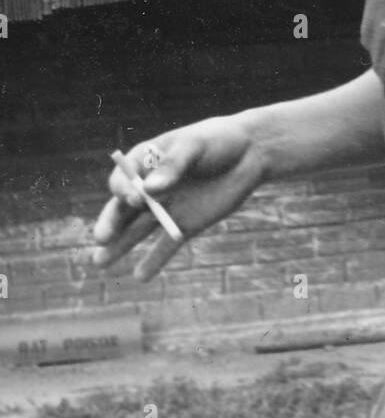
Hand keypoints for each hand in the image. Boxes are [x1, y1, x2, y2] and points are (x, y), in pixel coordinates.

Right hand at [92, 114, 264, 280]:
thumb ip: (173, 166)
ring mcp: (167, 208)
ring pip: (137, 230)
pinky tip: (141, 276)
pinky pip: (166, 245)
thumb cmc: (219, 140)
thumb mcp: (195, 146)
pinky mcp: (186, 224)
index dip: (124, 190)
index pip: (124, 178)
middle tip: (101, 238)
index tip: (136, 199)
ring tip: (99, 263)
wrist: (251, 153)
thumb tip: (149, 191)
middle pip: (123, 208)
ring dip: (120, 246)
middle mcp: (151, 188)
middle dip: (110, 223)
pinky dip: (154, 261)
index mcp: (147, 160)